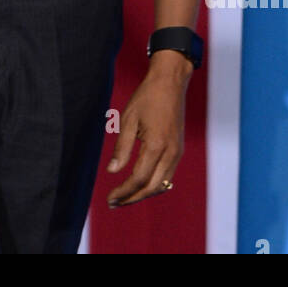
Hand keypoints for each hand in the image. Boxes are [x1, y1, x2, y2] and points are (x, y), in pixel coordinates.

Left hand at [105, 51, 191, 207]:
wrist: (170, 83)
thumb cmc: (146, 98)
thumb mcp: (128, 119)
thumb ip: (122, 148)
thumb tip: (112, 172)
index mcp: (157, 145)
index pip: (138, 179)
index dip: (123, 192)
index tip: (109, 199)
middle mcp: (171, 153)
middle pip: (151, 188)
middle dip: (132, 198)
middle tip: (113, 203)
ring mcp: (177, 152)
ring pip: (161, 185)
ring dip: (143, 194)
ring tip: (124, 197)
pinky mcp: (178, 150)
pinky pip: (167, 176)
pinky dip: (154, 185)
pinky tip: (140, 185)